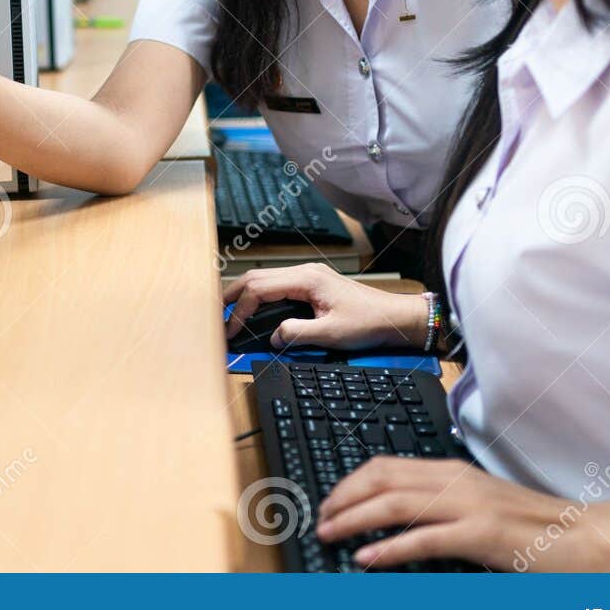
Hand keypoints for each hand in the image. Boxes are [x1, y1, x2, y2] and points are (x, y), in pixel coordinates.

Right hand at [222, 264, 424, 349]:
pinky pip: (277, 285)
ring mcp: (307, 276)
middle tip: (216, 315)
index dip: (240, 310)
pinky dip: (259, 296)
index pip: (259, 289)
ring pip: (265, 279)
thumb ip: (297, 333)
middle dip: (232, 295)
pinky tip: (253, 309)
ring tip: (228, 313)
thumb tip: (274, 337)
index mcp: (306, 279)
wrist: (393, 317)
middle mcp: (304, 272)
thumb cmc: (369, 322)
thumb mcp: (331, 334)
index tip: (231, 330)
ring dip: (244, 295)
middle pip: (256, 277)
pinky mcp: (311, 285)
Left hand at [316, 458, 609, 571]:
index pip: (385, 465)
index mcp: (452, 472)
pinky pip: (424, 538)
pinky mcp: (483, 534)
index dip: (348, 482)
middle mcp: (456, 481)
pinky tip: (367, 558)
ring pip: (394, 502)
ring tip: (330, 533)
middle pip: (380, 477)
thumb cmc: (534, 530)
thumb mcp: (478, 511)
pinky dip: (389, 548)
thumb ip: (440, 511)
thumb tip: (395, 524)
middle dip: (341, 497)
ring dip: (354, 518)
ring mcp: (470, 505)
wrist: (588, 540)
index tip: (327, 501)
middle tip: (319, 518)